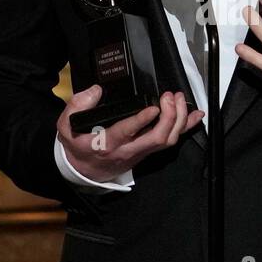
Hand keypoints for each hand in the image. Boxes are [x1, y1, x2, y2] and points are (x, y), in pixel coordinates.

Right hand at [57, 86, 203, 182]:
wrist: (83, 170)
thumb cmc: (77, 145)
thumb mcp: (66, 126)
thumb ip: (77, 106)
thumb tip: (95, 90)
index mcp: (106, 143)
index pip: (127, 132)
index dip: (142, 121)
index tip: (153, 107)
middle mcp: (128, 150)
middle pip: (157, 138)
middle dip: (169, 116)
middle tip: (170, 96)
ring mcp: (141, 152)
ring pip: (167, 140)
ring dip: (179, 120)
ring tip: (180, 99)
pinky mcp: (148, 151)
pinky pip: (171, 141)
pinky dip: (185, 127)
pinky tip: (195, 115)